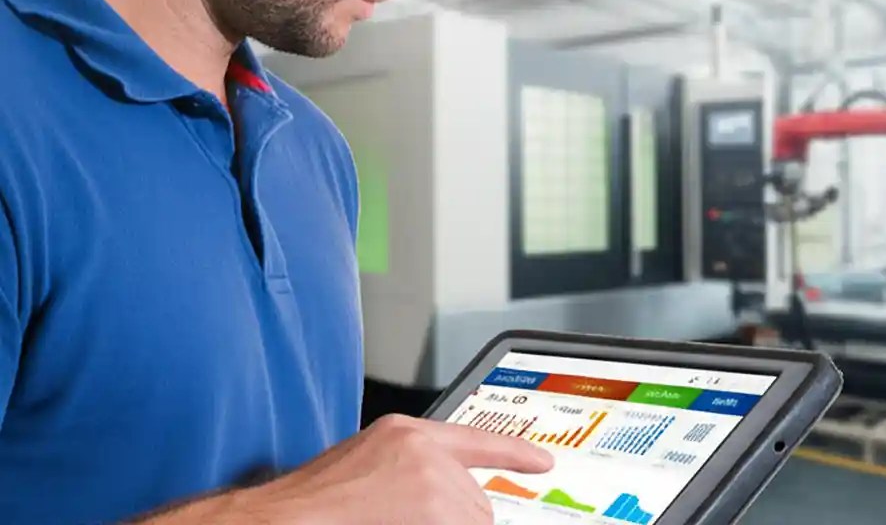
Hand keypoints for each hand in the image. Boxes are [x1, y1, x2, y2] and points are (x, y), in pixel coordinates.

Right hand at [146, 414, 553, 524]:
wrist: (278, 520)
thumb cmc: (310, 504)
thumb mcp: (365, 470)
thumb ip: (409, 473)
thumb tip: (442, 497)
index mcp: (406, 434)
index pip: (478, 439)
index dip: (515, 453)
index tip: (543, 462)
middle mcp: (425, 452)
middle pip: (476, 502)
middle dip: (455, 521)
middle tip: (404, 521)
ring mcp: (432, 485)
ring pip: (473, 520)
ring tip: (390, 522)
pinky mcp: (436, 514)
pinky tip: (398, 524)